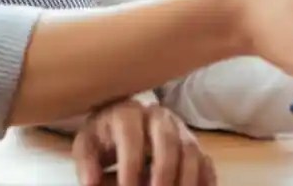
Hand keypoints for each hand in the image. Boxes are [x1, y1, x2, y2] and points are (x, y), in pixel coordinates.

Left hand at [71, 99, 216, 185]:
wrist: (124, 123)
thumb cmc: (104, 137)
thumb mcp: (87, 145)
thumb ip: (86, 163)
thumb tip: (90, 183)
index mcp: (128, 114)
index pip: (132, 137)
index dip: (130, 165)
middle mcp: (158, 117)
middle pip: (168, 139)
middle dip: (164, 170)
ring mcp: (179, 129)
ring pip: (191, 150)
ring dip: (187, 178)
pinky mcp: (192, 144)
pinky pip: (206, 161)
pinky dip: (204, 180)